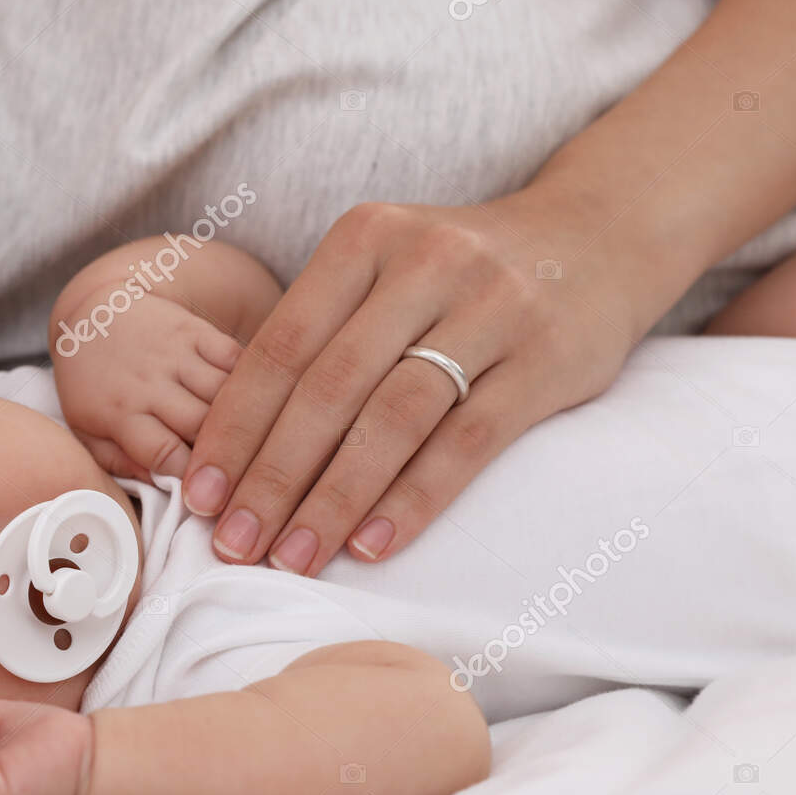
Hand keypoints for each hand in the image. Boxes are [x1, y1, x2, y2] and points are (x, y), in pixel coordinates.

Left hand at [53, 289, 241, 481]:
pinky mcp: (197, 331)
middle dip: (225, 453)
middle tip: (240, 472)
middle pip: (201, 423)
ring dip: (244, 418)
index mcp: (121, 413)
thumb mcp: (88, 432)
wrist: (90, 318)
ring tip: (255, 441)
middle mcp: (149, 384)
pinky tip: (259, 401)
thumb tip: (163, 488)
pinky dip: (252, 379)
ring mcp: (175, 355)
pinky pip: (235, 356)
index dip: (194, 480)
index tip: (213, 497)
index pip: (164, 454)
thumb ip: (120, 464)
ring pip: (224, 391)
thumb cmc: (92, 386)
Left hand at [183, 199, 637, 572]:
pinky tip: (371, 545)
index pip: (280, 346)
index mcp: (365, 238)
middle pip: (328, 386)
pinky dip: (413, 498)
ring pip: (392, 418)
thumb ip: (322, 334)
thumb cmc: (459, 275)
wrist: (597, 237)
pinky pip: (467, 440)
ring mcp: (491, 307)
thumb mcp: (385, 269)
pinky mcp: (547, 358)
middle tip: (233, 543)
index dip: (234, 426)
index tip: (198, 495)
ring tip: (293, 558)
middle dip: (271, 476)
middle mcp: (424, 262)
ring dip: (333, 498)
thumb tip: (234, 442)